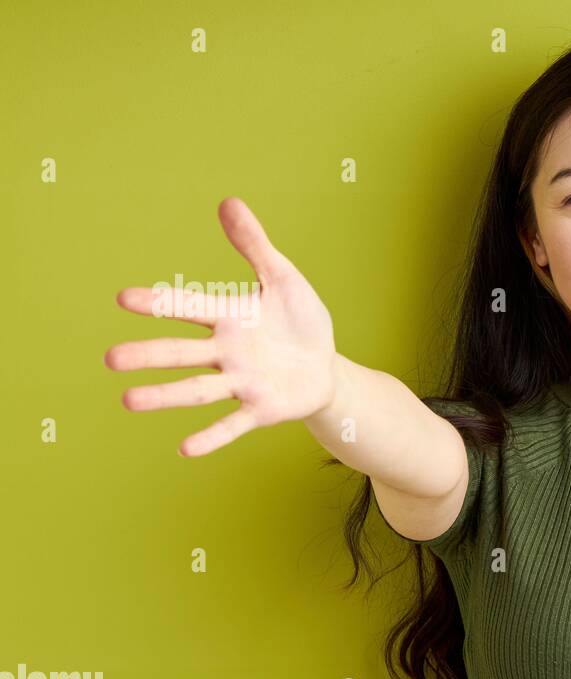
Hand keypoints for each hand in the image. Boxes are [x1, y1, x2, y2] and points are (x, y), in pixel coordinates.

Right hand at [106, 197, 338, 455]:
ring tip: (129, 401)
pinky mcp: (260, 409)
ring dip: (165, 396)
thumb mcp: (283, 279)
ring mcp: (241, 382)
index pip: (188, 306)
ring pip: (198, 390)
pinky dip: (212, 436)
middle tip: (111, 358)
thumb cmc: (299, 321)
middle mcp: (226, 351)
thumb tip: (228, 202)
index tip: (125, 298)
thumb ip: (254, 246)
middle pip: (182, 352)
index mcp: (228, 316)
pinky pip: (233, 424)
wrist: (325, 366)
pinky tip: (185, 449)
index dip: (161, 303)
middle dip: (149, 355)